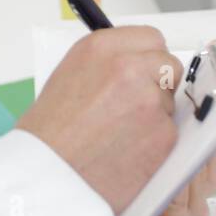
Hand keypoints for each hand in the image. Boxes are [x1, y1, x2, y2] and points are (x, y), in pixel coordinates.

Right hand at [17, 26, 182, 215]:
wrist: (44, 177)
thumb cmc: (47, 136)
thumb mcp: (68, 78)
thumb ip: (106, 65)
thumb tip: (134, 64)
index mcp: (101, 48)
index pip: (150, 38)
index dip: (147, 59)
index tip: (142, 72)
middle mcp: (129, 66)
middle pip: (169, 66)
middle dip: (159, 85)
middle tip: (135, 108)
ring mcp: (150, 100)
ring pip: (171, 101)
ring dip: (156, 116)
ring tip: (121, 136)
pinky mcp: (164, 134)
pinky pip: (171, 132)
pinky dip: (156, 144)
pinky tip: (128, 154)